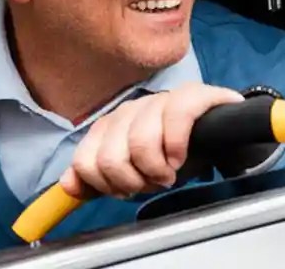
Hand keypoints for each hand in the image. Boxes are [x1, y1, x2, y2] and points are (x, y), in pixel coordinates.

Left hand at [61, 83, 242, 198]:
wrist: (215, 134)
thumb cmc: (170, 153)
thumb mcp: (132, 172)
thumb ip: (96, 179)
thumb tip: (69, 185)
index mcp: (109, 127)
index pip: (85, 163)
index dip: (107, 186)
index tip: (128, 188)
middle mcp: (129, 111)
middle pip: (111, 158)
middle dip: (134, 181)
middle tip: (152, 181)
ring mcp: (158, 101)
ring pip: (140, 143)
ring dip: (158, 170)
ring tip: (169, 172)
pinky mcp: (190, 96)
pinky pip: (175, 119)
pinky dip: (177, 146)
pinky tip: (180, 157)